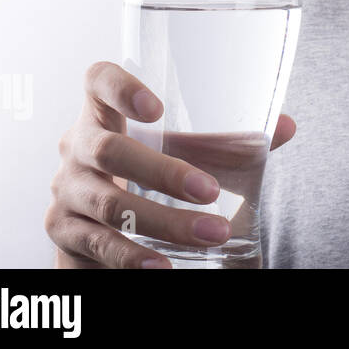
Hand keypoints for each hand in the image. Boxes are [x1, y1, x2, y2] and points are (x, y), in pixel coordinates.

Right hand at [45, 61, 295, 267]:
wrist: (106, 230)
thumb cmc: (149, 175)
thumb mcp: (184, 154)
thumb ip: (229, 141)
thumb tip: (286, 126)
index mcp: (104, 115)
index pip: (97, 82)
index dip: (119, 87)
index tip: (157, 108)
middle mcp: (76, 149)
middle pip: (109, 150)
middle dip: (164, 173)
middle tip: (210, 191)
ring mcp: (66, 193)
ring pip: (109, 205)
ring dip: (163, 223)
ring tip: (210, 233)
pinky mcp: (62, 235)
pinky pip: (95, 246)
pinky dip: (131, 258)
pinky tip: (162, 266)